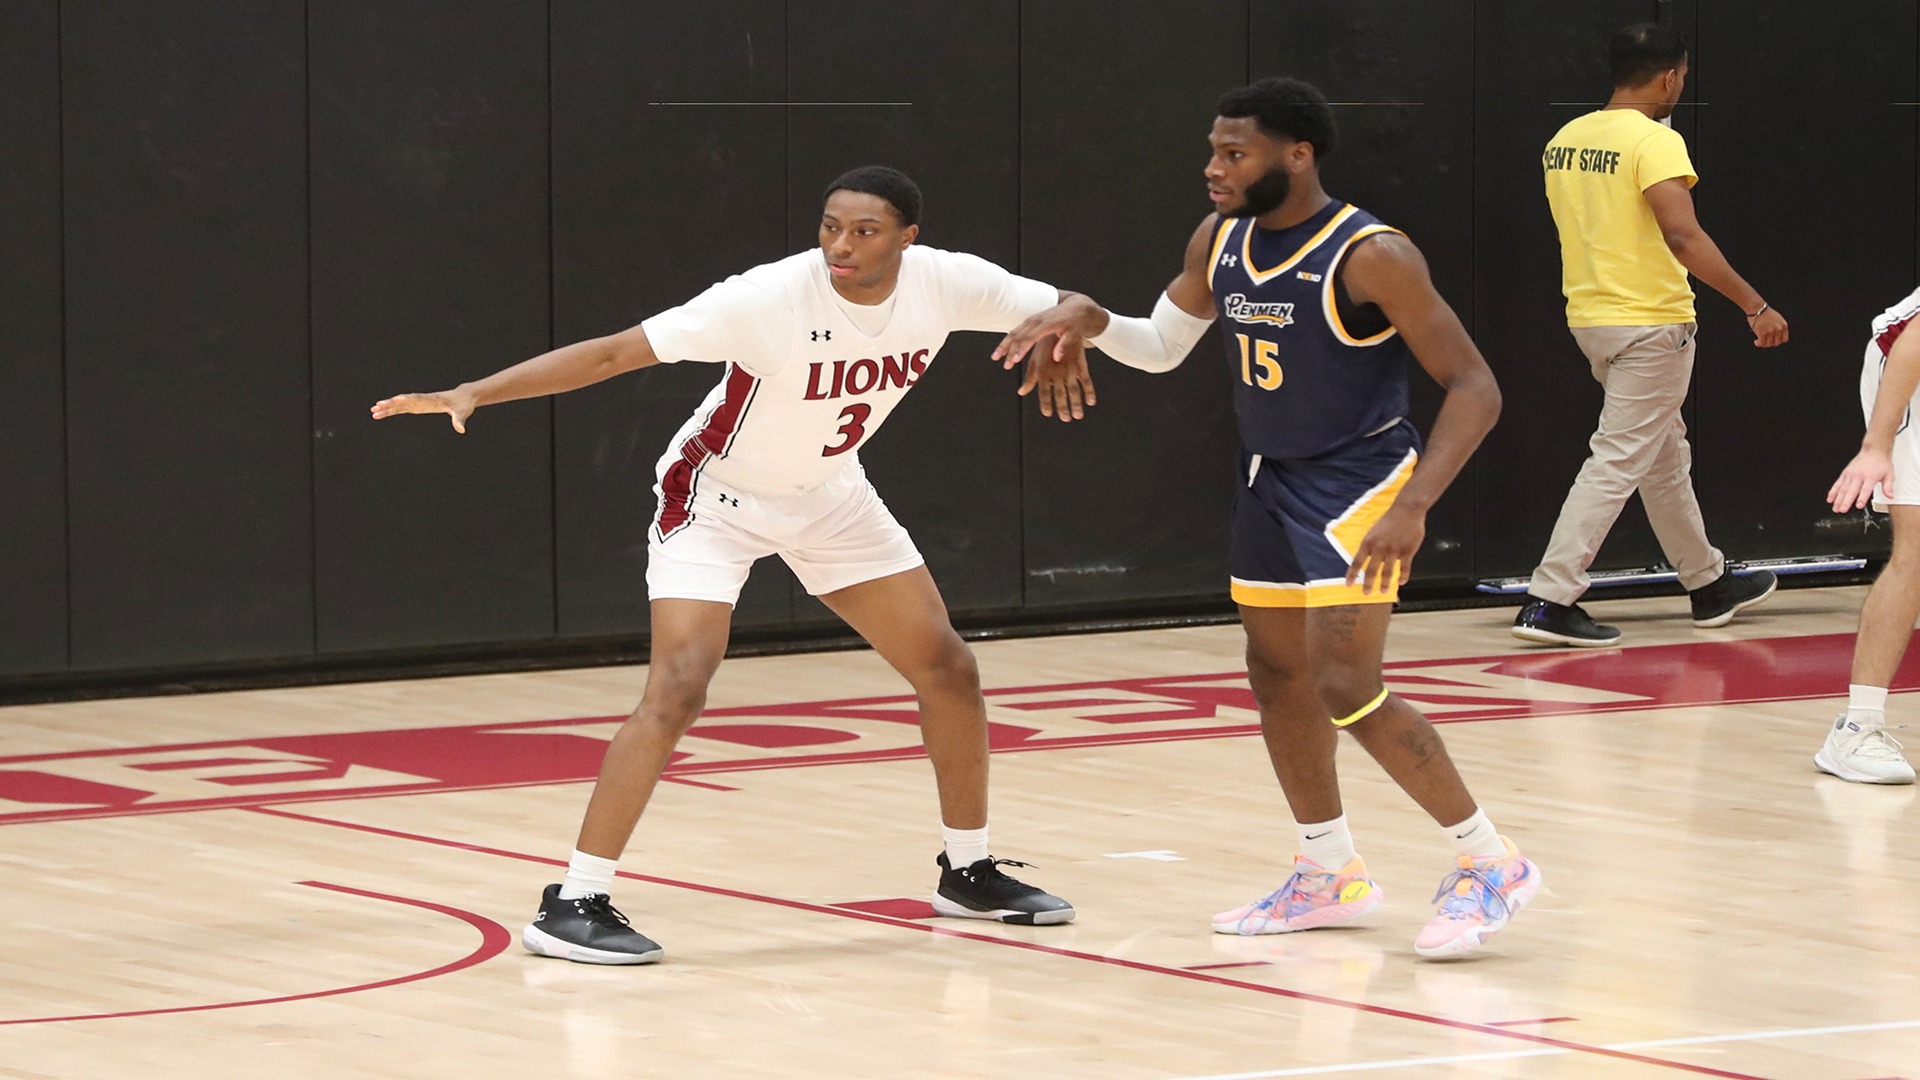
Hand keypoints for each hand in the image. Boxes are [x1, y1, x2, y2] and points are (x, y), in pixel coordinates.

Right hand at [370, 387, 476, 432]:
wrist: (463, 397)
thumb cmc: (463, 405)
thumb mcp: (463, 413)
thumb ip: (459, 421)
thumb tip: (461, 430)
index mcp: (433, 399)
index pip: (418, 398)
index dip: (407, 399)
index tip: (396, 399)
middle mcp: (423, 399)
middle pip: (404, 400)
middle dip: (391, 403)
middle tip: (377, 406)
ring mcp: (419, 403)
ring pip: (400, 405)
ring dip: (387, 408)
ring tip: (373, 412)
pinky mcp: (417, 407)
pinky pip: (401, 409)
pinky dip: (391, 411)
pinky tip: (380, 414)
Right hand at [992, 295, 1107, 369]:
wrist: (1076, 307)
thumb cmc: (1075, 322)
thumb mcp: (1074, 334)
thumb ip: (1064, 346)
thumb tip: (1057, 358)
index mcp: (1047, 324)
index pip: (1031, 337)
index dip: (1022, 349)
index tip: (1015, 360)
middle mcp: (1037, 321)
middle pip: (1019, 335)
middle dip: (1010, 350)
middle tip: (1005, 365)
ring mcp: (1032, 320)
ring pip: (1014, 332)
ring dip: (1004, 345)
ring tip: (995, 357)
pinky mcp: (1031, 321)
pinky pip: (1016, 330)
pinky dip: (1008, 340)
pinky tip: (1002, 349)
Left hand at [1018, 335, 1096, 420]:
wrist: (1061, 324)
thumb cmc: (1045, 345)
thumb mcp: (1035, 359)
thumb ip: (1030, 377)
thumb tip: (1021, 392)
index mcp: (1043, 370)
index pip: (1044, 391)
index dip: (1045, 403)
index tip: (1048, 414)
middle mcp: (1056, 370)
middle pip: (1060, 393)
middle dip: (1063, 408)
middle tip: (1066, 419)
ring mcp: (1069, 367)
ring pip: (1074, 389)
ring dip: (1076, 403)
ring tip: (1078, 416)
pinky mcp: (1080, 363)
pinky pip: (1086, 380)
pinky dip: (1090, 392)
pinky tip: (1091, 402)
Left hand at [1346, 503, 1424, 594]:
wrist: (1406, 510)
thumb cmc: (1389, 521)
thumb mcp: (1374, 532)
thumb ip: (1371, 547)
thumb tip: (1368, 562)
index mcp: (1368, 542)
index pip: (1357, 562)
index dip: (1352, 574)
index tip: (1348, 585)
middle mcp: (1379, 547)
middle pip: (1371, 570)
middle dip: (1368, 584)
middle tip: (1366, 594)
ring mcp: (1394, 550)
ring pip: (1388, 571)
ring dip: (1385, 583)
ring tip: (1383, 591)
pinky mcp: (1407, 551)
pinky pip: (1405, 567)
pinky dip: (1403, 576)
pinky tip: (1401, 582)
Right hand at [1749, 307, 1787, 347]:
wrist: (1758, 308)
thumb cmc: (1766, 313)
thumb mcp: (1778, 319)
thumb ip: (1779, 327)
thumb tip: (1775, 337)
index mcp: (1784, 325)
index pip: (1784, 339)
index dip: (1778, 341)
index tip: (1773, 340)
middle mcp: (1778, 329)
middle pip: (1776, 343)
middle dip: (1770, 343)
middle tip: (1765, 341)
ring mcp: (1771, 332)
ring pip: (1768, 344)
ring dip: (1763, 344)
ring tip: (1759, 341)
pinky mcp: (1762, 333)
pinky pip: (1761, 343)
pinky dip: (1758, 344)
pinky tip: (1756, 341)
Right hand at [1829, 445, 1892, 511]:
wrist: (1874, 450)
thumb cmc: (1881, 462)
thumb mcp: (1889, 474)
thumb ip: (1888, 487)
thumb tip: (1890, 496)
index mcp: (1870, 477)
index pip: (1865, 489)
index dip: (1862, 498)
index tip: (1858, 506)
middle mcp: (1858, 475)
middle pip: (1851, 490)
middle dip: (1845, 501)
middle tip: (1841, 510)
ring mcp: (1850, 474)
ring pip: (1843, 488)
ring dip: (1838, 499)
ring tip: (1835, 508)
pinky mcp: (1845, 473)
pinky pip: (1838, 483)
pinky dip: (1833, 492)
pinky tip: (1830, 499)